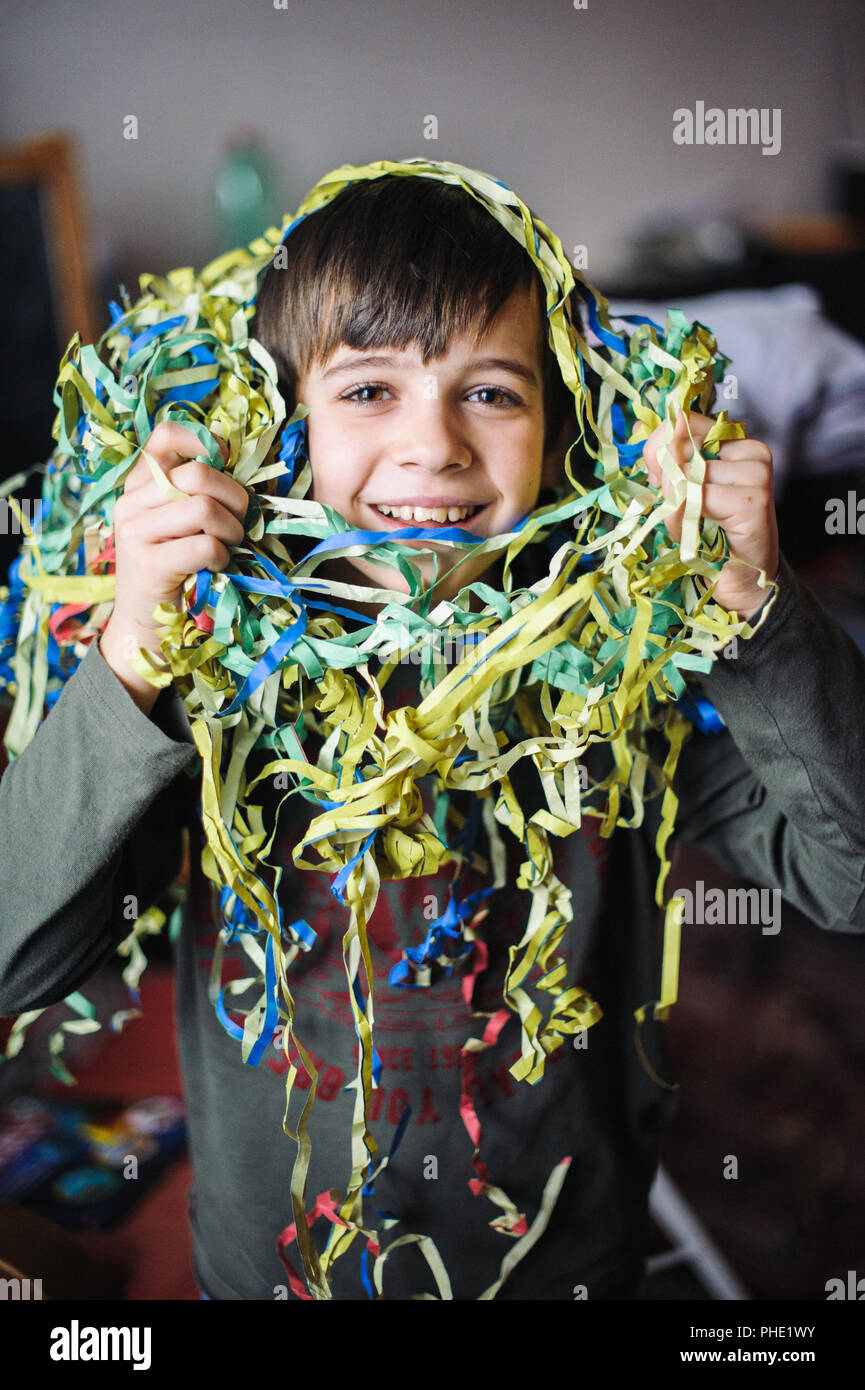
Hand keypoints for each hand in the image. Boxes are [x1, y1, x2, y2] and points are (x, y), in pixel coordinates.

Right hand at [99, 422, 247, 707]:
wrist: (144, 628)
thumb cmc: (175, 571)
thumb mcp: (181, 525)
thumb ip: (198, 494)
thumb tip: (242, 471)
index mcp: (140, 485)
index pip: (166, 436)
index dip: (204, 442)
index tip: (225, 465)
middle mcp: (131, 502)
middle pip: (199, 474)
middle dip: (234, 498)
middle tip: (240, 524)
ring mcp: (134, 532)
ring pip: (203, 508)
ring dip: (231, 530)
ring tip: (229, 547)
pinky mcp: (147, 564)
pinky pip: (204, 546)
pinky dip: (221, 557)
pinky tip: (216, 567)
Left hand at [642, 409, 779, 617]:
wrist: (740, 583)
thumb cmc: (712, 537)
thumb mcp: (684, 490)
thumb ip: (667, 459)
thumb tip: (637, 424)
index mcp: (737, 444)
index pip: (685, 421)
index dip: (659, 447)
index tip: (658, 477)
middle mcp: (752, 452)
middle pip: (680, 445)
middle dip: (664, 480)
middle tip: (678, 509)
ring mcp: (756, 475)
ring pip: (684, 477)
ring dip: (675, 510)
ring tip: (697, 527)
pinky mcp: (752, 501)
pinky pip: (693, 500)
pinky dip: (683, 522)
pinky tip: (702, 536)